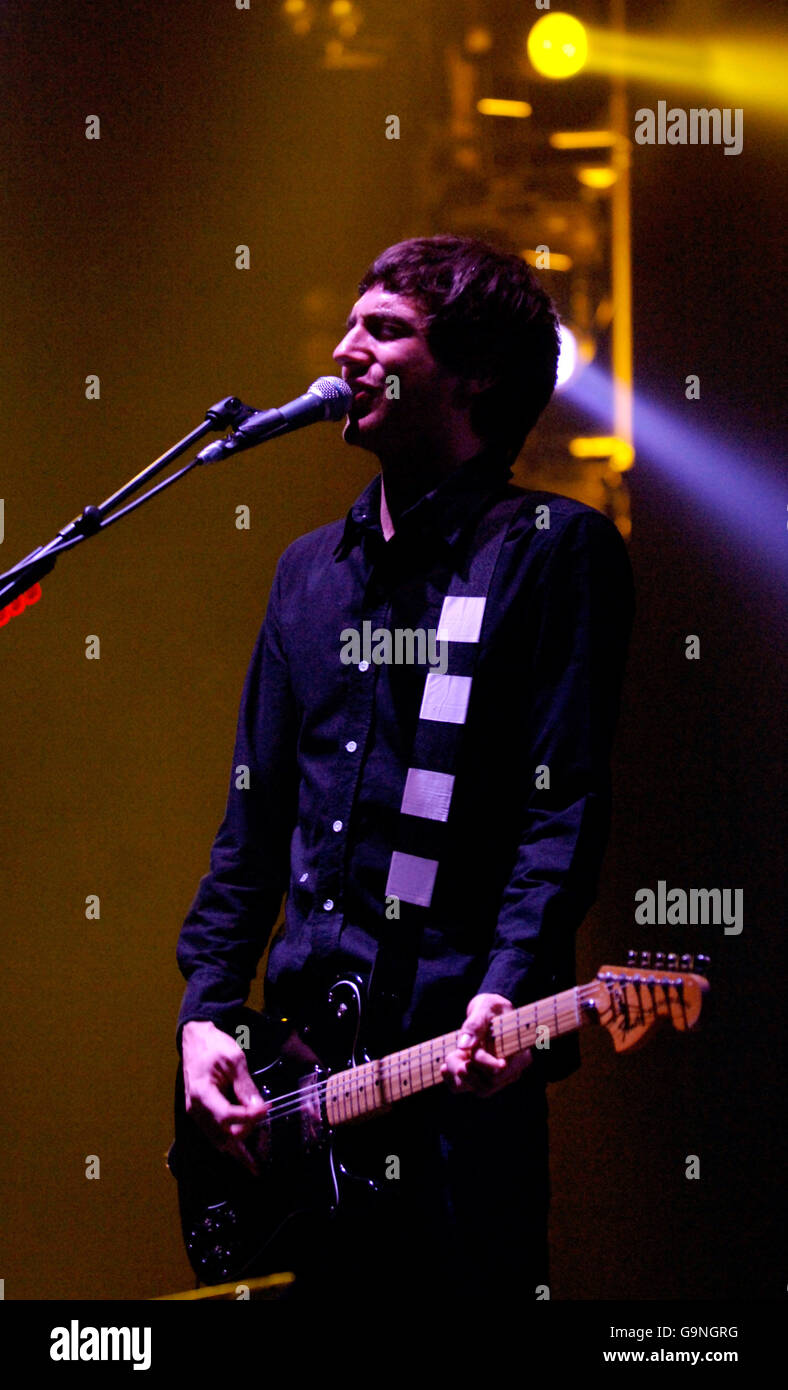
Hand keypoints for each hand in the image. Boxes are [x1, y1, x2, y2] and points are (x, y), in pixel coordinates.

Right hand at [181, 1020, 267, 1173]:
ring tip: (255, 1164)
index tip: (266, 1110)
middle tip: (266, 1142)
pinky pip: (214, 1135)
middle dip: (245, 1139)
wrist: (195, 1039)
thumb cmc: (213, 1046)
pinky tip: (242, 1152)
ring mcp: (196, 1113)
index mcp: (201, 1094)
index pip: (227, 1116)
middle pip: (221, 1135)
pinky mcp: (201, 1113)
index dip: (249, 1118)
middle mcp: (196, 1109)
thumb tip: (259, 1108)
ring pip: (217, 1141)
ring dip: (237, 1151)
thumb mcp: (234, 1060)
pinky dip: (229, 1144)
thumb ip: (245, 1086)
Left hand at [440, 993, 533, 1097]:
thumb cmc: (491, 1007)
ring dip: (459, 1076)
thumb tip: (463, 1046)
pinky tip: (444, 1068)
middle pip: (488, 1085)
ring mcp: (498, 1077)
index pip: (501, 1071)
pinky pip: (468, 1088)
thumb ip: (475, 1025)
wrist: (488, 1011)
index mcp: (519, 1054)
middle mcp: (511, 1071)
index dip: (482, 1064)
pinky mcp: (482, 1078)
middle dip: (467, 1071)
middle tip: (452, 1055)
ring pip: (478, 1090)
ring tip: (450, 1056)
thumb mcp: (485, 1008)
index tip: (470, 1051)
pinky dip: (453, 1081)